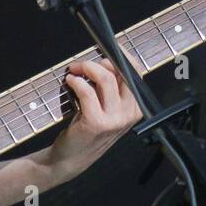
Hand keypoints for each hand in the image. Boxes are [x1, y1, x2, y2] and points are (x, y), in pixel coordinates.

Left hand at [49, 51, 144, 177]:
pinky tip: (70, 81)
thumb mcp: (107, 109)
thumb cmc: (88, 130)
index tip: (106, 47)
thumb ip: (110, 88)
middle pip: (119, 72)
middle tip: (81, 65)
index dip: (121, 56)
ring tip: (74, 71)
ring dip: (85, 68)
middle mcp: (129, 114)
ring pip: (104, 79)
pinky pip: (87, 91)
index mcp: (135, 108)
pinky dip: (76, 82)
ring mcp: (114, 119)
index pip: (135, 73)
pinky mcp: (96, 122)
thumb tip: (105, 60)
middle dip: (98, 62)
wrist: (71, 158)